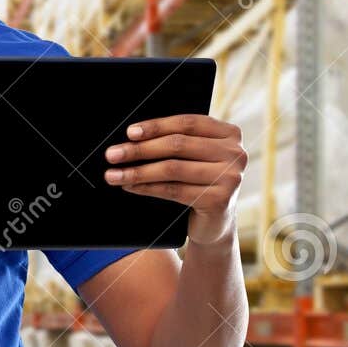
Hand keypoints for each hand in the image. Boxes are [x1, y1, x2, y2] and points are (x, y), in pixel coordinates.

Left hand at [103, 113, 245, 245]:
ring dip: (138, 171)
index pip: (187, 123)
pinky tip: (130, 186)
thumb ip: (177, 141)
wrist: (214, 223)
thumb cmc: (199, 183)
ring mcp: (230, 177)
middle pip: (177, 145)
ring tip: (114, 174)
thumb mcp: (194, 157)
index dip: (156, 126)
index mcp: (229, 134)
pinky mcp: (219, 200)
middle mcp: (235, 153)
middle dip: (139, 149)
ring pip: (172, 168)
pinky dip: (147, 187)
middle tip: (112, 154)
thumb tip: (133, 135)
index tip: (129, 132)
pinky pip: (174, 190)